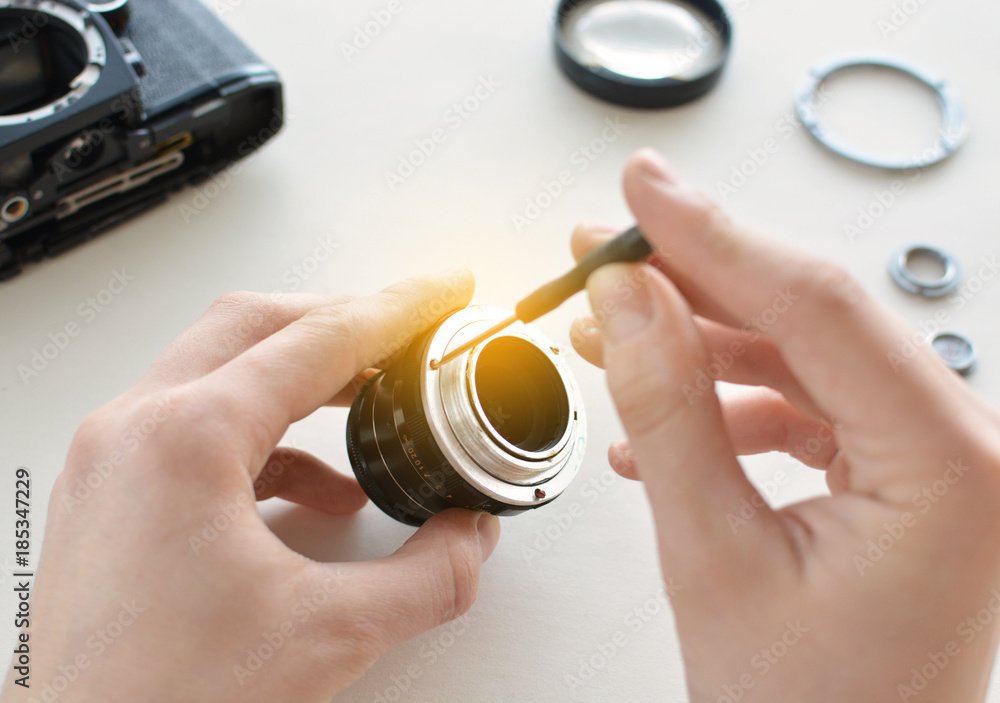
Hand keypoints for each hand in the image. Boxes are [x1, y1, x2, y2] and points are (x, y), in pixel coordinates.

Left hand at [1, 271, 500, 702]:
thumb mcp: (329, 635)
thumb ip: (428, 578)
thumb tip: (472, 538)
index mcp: (185, 438)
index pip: (316, 339)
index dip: (397, 308)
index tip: (441, 289)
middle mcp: (135, 431)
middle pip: (255, 325)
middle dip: (343, 321)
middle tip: (408, 331)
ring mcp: (112, 460)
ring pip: (220, 370)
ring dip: (304, 381)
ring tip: (372, 408)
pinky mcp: (111, 495)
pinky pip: (198, 431)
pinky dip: (267, 442)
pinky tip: (316, 488)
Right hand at [573, 149, 999, 701]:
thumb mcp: (713, 557)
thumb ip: (670, 412)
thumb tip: (628, 300)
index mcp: (953, 467)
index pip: (818, 306)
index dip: (713, 236)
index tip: (641, 189)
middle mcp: (968, 449)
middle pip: (813, 316)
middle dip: (695, 280)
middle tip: (606, 247)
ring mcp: (939, 460)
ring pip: (804, 354)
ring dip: (700, 342)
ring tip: (608, 335)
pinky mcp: (902, 475)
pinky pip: (808, 404)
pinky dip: (729, 400)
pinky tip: (660, 425)